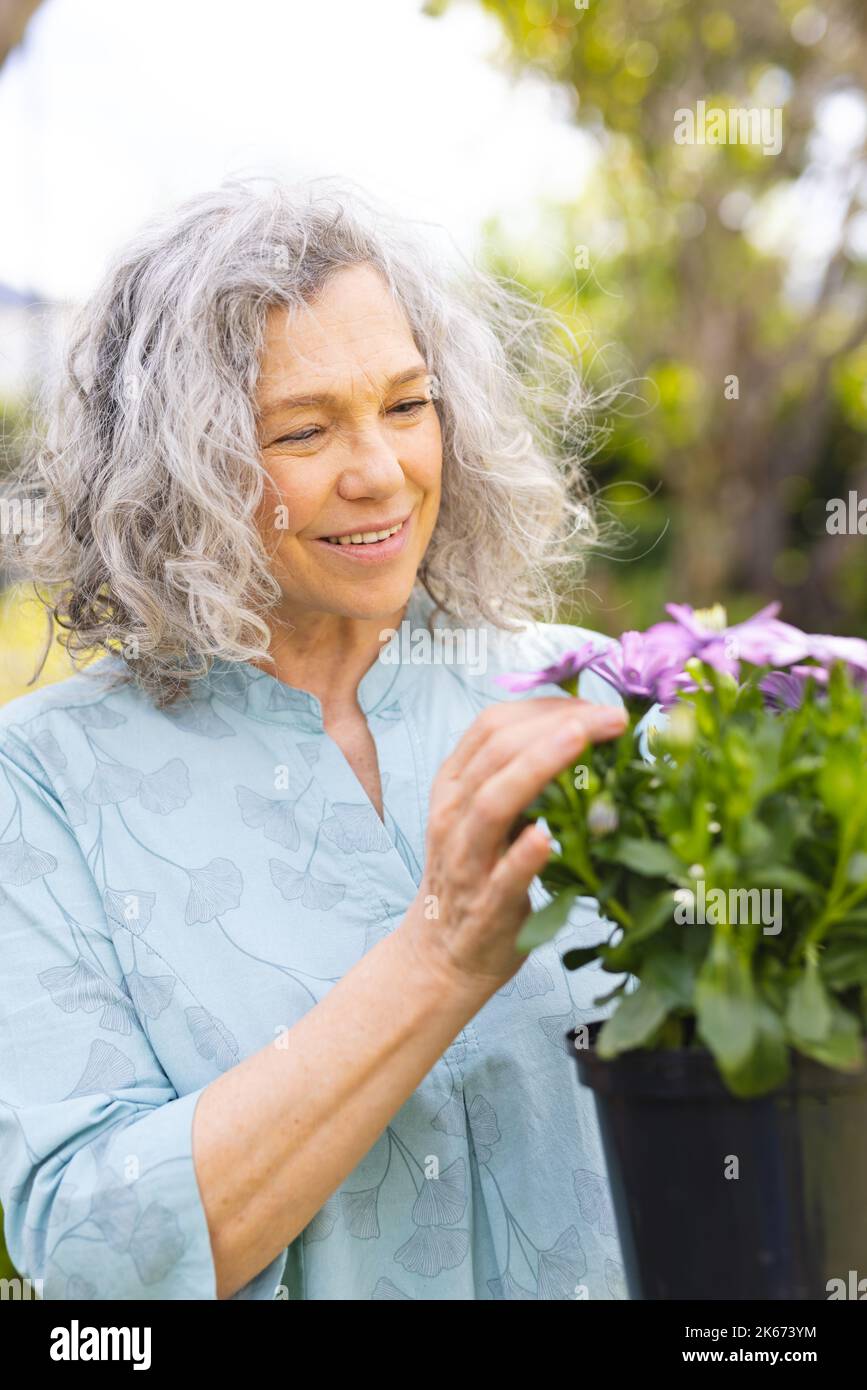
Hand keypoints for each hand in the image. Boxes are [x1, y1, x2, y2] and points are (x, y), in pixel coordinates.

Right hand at [401, 697, 627, 998]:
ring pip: (493, 803)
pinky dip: (525, 854)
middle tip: (613, 718)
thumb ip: (519, 777)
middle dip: (557, 725)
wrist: (443, 953)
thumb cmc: (478, 874)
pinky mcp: (485, 906)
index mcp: (455, 785)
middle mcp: (454, 814)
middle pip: (495, 752)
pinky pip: (503, 875)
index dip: (547, 707)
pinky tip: (549, 836)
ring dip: (538, 766)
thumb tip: (585, 734)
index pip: (493, 725)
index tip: (598, 707)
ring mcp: (466, 860)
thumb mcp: (484, 816)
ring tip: (580, 740)